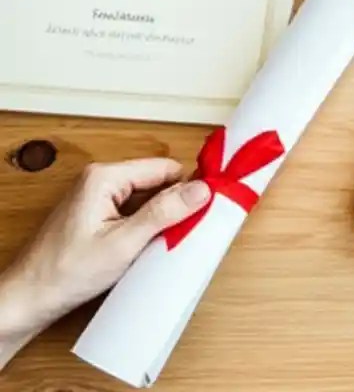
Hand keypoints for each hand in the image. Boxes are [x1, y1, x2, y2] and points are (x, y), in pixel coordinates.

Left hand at [0, 158, 209, 366]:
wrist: (29, 299)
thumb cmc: (65, 272)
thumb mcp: (124, 243)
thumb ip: (164, 213)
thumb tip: (201, 190)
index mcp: (105, 178)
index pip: (165, 168)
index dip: (188, 187)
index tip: (210, 206)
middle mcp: (100, 181)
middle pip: (157, 182)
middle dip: (175, 205)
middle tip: (188, 231)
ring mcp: (97, 198)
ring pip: (147, 198)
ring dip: (160, 219)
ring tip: (166, 243)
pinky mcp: (97, 215)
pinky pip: (134, 212)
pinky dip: (147, 227)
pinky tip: (149, 247)